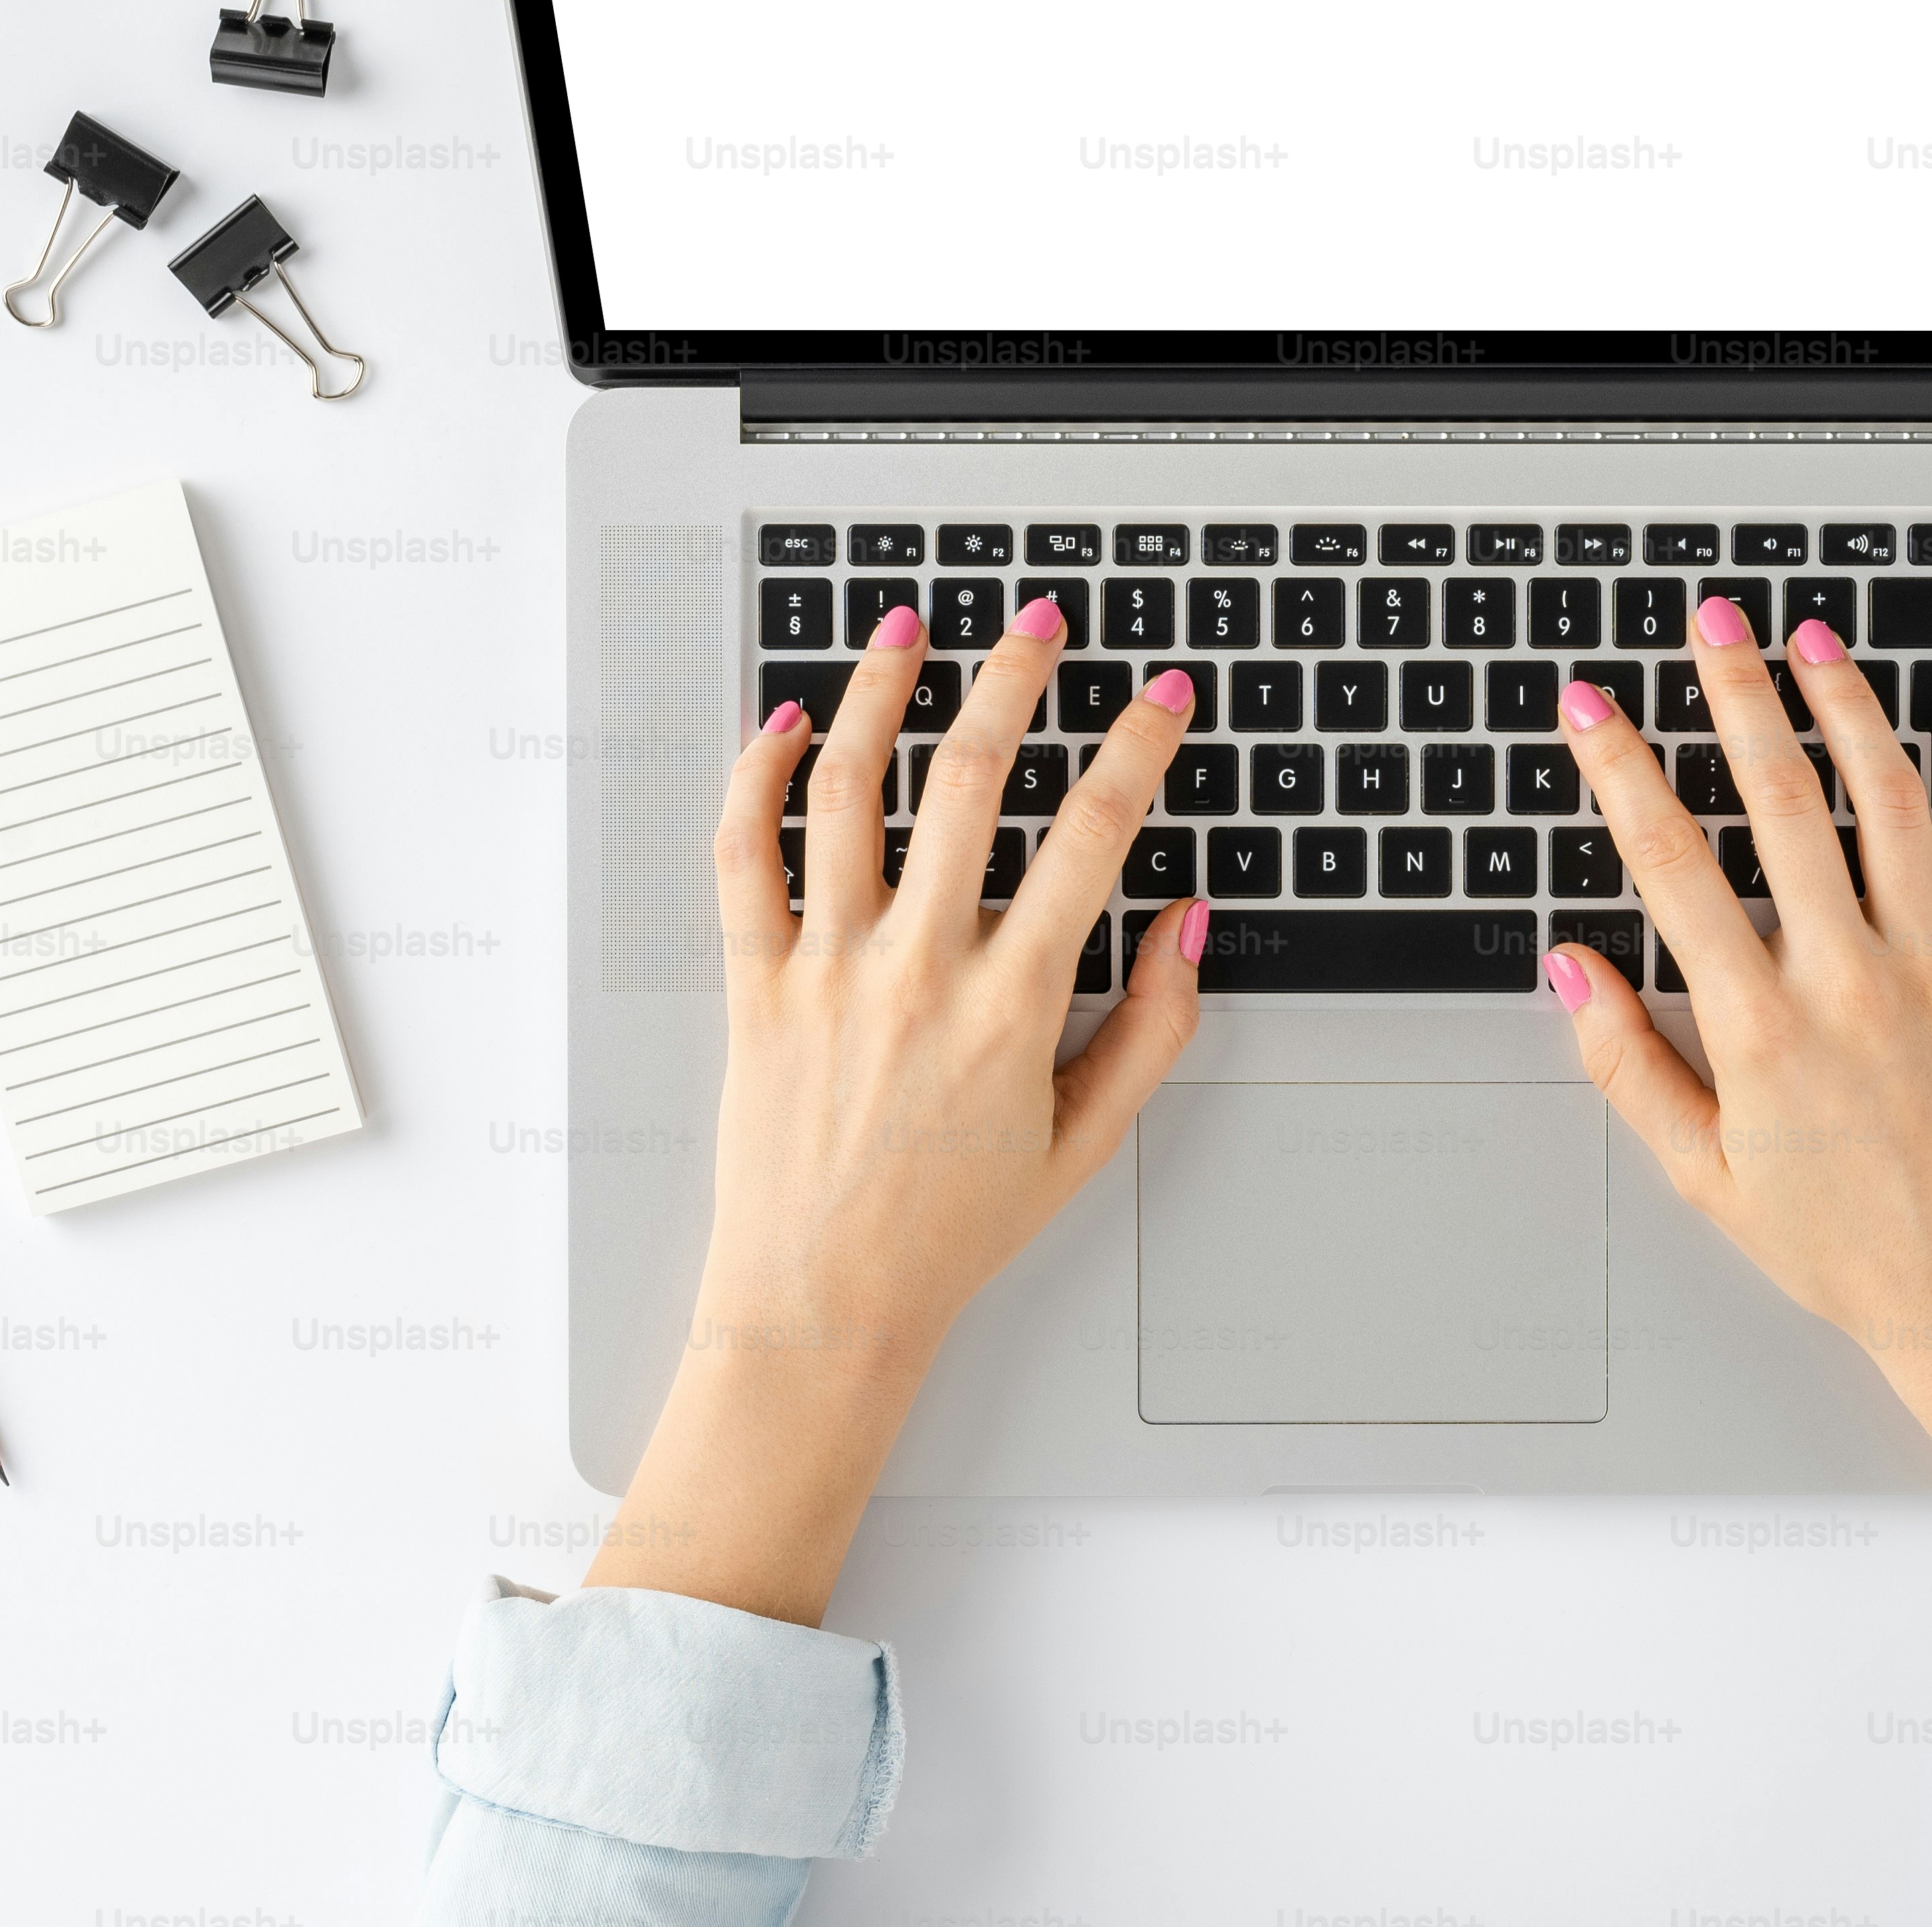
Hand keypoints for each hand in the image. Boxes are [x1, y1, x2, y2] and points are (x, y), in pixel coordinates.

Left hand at [587, 596, 1205, 1621]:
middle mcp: (917, 968)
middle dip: (1017, 678)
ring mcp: (827, 968)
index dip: (1139, 747)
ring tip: (907, 628)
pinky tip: (791, 722)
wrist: (821, 1308)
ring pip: (848, 789)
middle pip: (971, 777)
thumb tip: (1188, 926)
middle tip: (1040, 622)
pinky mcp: (754, 983)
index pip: (1093, 834)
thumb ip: (1152, 1028)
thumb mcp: (1085, 1142)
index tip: (1163, 699)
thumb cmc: (946, 1234)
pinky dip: (759, 775)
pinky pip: (743, 854)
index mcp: (1011, 1003)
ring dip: (881, 690)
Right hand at [1543, 595, 1931, 1542]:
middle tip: (1710, 621)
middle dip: (1736, 694)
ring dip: (1850, 706)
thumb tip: (1570, 972)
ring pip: (1891, 803)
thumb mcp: (1703, 1176)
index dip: (1620, 769)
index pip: (1670, 864)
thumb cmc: (1844, 1250)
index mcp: (1759, 1030)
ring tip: (1814, 640)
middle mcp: (1847, 982)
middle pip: (1780, 800)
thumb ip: (1629, 1064)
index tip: (1588, 708)